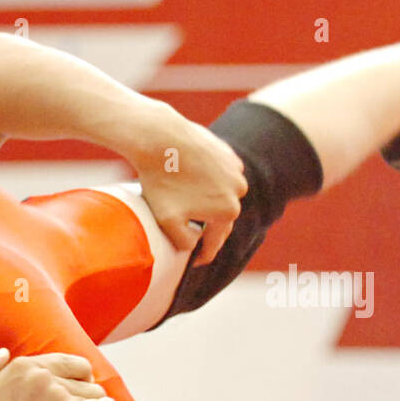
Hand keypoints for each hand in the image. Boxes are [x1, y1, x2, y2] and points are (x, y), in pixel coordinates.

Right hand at [0, 348, 118, 400]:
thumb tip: (3, 353)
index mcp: (22, 367)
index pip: (64, 360)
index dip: (74, 372)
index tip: (77, 382)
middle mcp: (44, 377)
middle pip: (83, 376)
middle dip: (87, 386)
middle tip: (88, 399)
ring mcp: (62, 397)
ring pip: (95, 393)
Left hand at [129, 102, 247, 265]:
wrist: (161, 138)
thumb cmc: (161, 181)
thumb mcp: (167, 221)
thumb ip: (184, 241)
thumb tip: (197, 243)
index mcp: (227, 212)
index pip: (215, 243)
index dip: (204, 255)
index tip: (195, 262)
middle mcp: (238, 191)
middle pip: (222, 219)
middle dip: (207, 229)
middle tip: (192, 236)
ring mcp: (235, 170)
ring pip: (222, 196)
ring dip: (210, 203)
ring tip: (190, 207)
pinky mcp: (228, 153)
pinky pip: (220, 176)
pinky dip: (210, 183)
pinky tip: (193, 183)